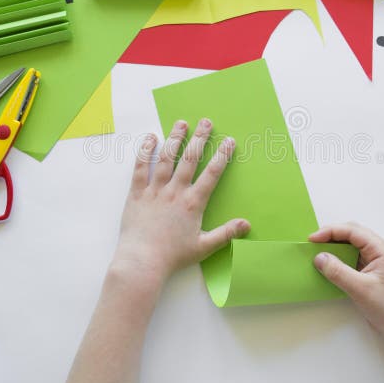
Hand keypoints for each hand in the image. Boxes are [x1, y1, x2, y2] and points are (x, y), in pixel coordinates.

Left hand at [111, 118, 250, 288]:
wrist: (142, 261)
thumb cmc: (173, 257)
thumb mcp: (204, 247)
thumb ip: (226, 234)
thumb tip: (247, 224)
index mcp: (192, 203)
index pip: (211, 174)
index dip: (222, 156)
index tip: (229, 141)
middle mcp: (175, 192)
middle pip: (189, 159)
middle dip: (199, 138)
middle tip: (206, 121)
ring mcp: (154, 191)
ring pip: (166, 159)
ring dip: (174, 139)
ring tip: (181, 123)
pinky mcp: (136, 194)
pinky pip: (140, 168)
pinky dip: (145, 152)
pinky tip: (150, 139)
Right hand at [309, 222, 383, 341]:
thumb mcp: (360, 289)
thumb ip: (338, 271)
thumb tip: (319, 257)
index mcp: (381, 249)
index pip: (352, 231)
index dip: (330, 231)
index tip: (311, 239)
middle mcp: (379, 251)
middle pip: (352, 234)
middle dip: (331, 236)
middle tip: (313, 244)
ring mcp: (376, 261)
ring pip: (351, 245)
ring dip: (335, 247)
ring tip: (318, 253)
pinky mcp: (371, 272)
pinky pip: (352, 258)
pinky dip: (339, 259)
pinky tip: (329, 265)